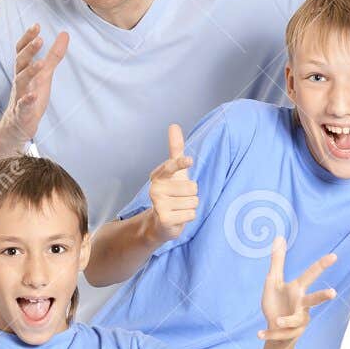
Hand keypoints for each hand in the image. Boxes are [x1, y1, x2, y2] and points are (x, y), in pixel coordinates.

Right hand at [4, 24, 68, 141]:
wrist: (20, 123)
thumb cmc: (32, 94)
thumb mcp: (45, 73)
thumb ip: (54, 55)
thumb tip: (65, 33)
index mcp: (24, 70)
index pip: (21, 50)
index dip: (27, 38)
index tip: (36, 25)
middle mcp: (20, 80)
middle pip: (20, 62)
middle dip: (29, 50)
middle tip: (39, 39)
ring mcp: (20, 95)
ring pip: (20, 81)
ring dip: (29, 72)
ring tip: (41, 64)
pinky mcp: (22, 112)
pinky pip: (23, 105)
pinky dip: (27, 100)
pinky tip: (33, 95)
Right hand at [148, 124, 198, 240]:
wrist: (160, 223)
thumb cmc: (172, 193)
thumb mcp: (175, 171)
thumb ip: (175, 149)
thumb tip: (173, 125)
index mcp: (158, 176)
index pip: (172, 166)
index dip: (181, 164)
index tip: (189, 160)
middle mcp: (155, 189)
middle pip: (192, 187)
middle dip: (192, 194)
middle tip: (181, 198)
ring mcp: (159, 205)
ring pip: (193, 201)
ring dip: (191, 206)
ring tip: (180, 208)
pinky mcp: (165, 220)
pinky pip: (191, 214)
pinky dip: (189, 216)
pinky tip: (179, 217)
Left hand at [258, 242, 336, 342]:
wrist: (275, 329)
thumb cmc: (276, 302)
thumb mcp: (273, 280)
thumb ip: (277, 261)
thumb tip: (280, 237)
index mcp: (297, 289)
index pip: (311, 274)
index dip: (322, 264)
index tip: (334, 255)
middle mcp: (302, 304)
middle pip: (314, 299)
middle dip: (323, 296)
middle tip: (333, 292)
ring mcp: (299, 320)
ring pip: (297, 320)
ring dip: (287, 320)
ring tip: (277, 320)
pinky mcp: (290, 333)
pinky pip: (280, 333)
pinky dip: (269, 334)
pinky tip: (258, 334)